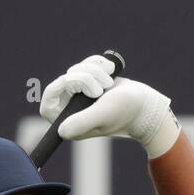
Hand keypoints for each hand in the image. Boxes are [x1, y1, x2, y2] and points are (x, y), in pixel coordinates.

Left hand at [39, 54, 179, 157]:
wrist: (145, 104)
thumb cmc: (126, 112)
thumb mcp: (103, 114)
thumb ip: (82, 122)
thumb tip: (60, 132)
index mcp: (72, 124)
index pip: (48, 105)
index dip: (55, 89)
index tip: (70, 81)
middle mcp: (74, 112)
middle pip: (63, 83)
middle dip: (84, 77)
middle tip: (102, 88)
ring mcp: (82, 97)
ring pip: (75, 70)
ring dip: (94, 70)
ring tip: (110, 83)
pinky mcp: (91, 84)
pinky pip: (85, 64)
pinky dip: (98, 63)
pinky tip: (111, 71)